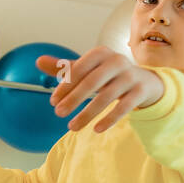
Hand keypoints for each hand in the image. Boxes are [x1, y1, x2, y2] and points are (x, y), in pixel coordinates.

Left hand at [38, 46, 157, 133]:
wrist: (145, 81)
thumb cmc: (109, 75)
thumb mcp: (89, 69)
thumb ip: (65, 67)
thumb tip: (38, 61)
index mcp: (101, 53)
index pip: (79, 68)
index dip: (65, 85)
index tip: (53, 102)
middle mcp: (117, 61)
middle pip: (92, 82)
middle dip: (74, 99)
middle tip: (58, 114)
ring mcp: (131, 76)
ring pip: (107, 97)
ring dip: (88, 113)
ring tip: (72, 127)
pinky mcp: (140, 91)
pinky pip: (124, 107)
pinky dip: (110, 119)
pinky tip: (96, 129)